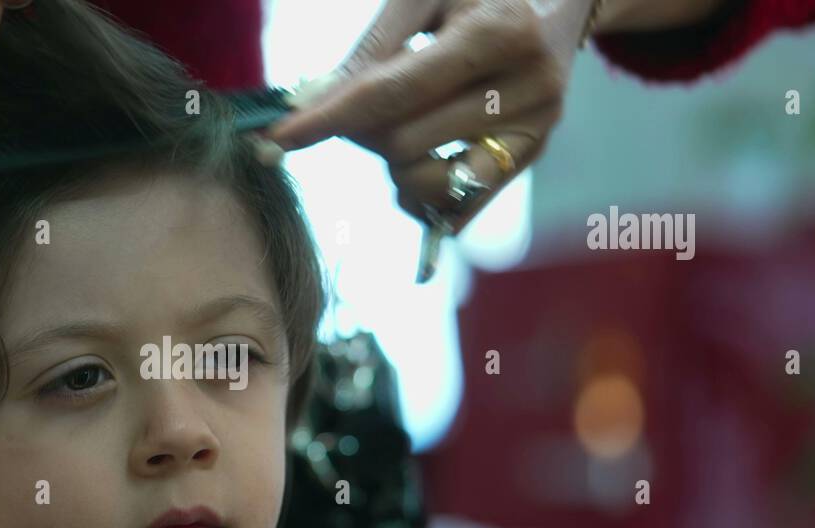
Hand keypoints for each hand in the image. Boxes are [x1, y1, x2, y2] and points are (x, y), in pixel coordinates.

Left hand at [266, 0, 596, 231]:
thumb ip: (373, 47)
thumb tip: (313, 101)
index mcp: (497, 33)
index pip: (389, 93)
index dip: (327, 119)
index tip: (279, 139)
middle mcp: (526, 87)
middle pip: (402, 142)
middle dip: (361, 133)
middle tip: (358, 105)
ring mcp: (535, 130)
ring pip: (426, 181)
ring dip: (392, 164)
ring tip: (399, 124)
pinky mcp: (532, 158)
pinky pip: (459, 207)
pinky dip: (421, 192)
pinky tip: (416, 159)